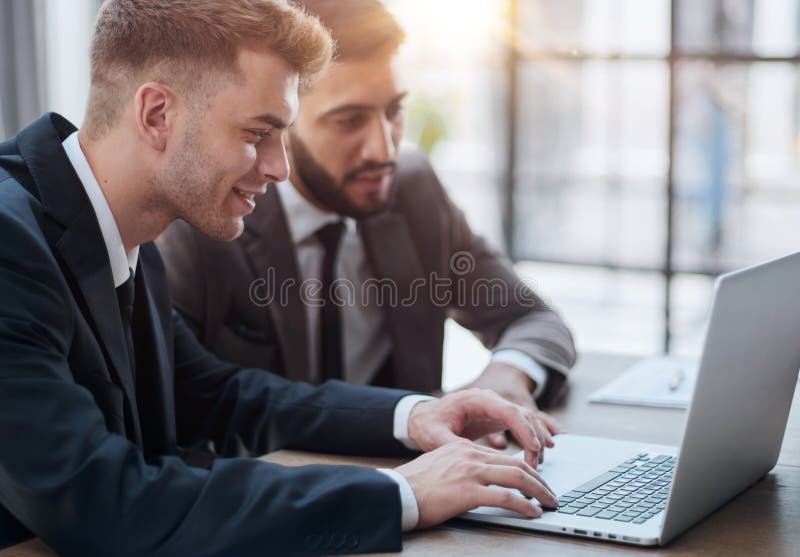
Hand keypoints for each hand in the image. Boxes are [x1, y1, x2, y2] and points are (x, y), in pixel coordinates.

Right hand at [396, 439, 558, 528]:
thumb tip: (479, 479)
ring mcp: (470, 472)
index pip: (502, 456)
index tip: (535, 482)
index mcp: (463, 449)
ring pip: (516, 477)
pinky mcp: (468, 492)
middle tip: (550, 494)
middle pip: (515, 464)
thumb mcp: (439, 466)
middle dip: (538, 480)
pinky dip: (524, 505)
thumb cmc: (413, 485)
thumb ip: (460, 466)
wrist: (395, 493)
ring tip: (550, 503)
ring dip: (539, 491)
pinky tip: (532, 512)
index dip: (524, 469)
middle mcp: (469, 456)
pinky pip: (506, 497)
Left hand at [407, 388, 547, 467]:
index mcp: (475, 400)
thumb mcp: (434, 436)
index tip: (534, 447)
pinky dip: (532, 438)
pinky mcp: (498, 418)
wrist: (424, 418)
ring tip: (538, 463)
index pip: (507, 410)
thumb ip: (451, 444)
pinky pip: (522, 425)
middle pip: (522, 414)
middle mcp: (490, 400)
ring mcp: (496, 408)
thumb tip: (471, 458)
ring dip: (536, 439)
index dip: (523, 429)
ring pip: (526, 419)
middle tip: (536, 463)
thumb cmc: (428, 424)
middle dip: (534, 438)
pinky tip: (540, 454)